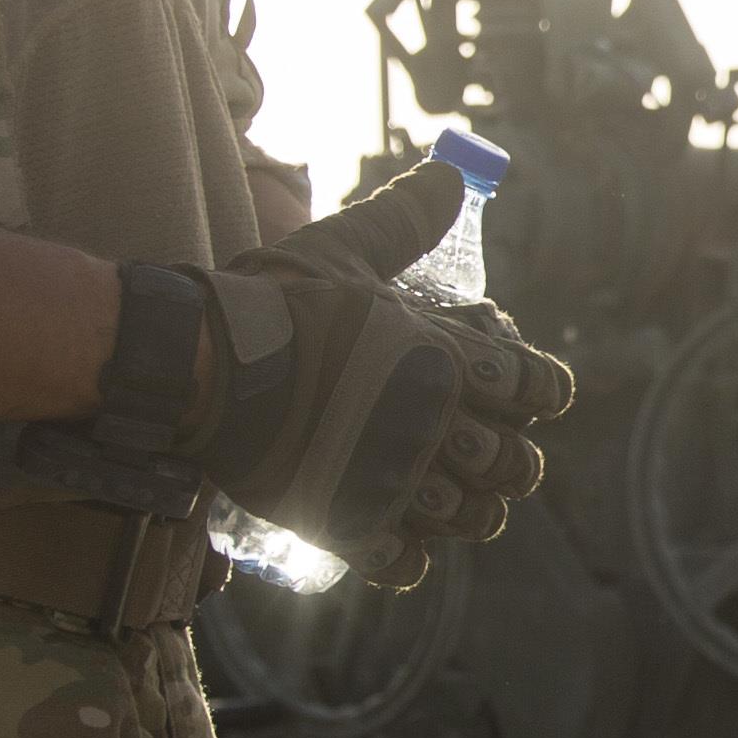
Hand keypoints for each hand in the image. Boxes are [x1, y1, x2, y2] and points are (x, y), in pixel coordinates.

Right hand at [189, 165, 580, 589]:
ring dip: (469, 512)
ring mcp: (393, 480)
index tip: (519, 392)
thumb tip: (452, 173)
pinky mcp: (348, 523)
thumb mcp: (343, 250)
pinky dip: (407, 558)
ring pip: (474, 521)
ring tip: (447, 496)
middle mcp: (433, 423)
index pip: (539, 386)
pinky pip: (405, 565)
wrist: (198, 363)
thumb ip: (405, 219)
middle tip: (483, 453)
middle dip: (509, 461)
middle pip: (517, 465)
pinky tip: (396, 537)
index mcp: (444, 357)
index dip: (538, 390)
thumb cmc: (272, 304)